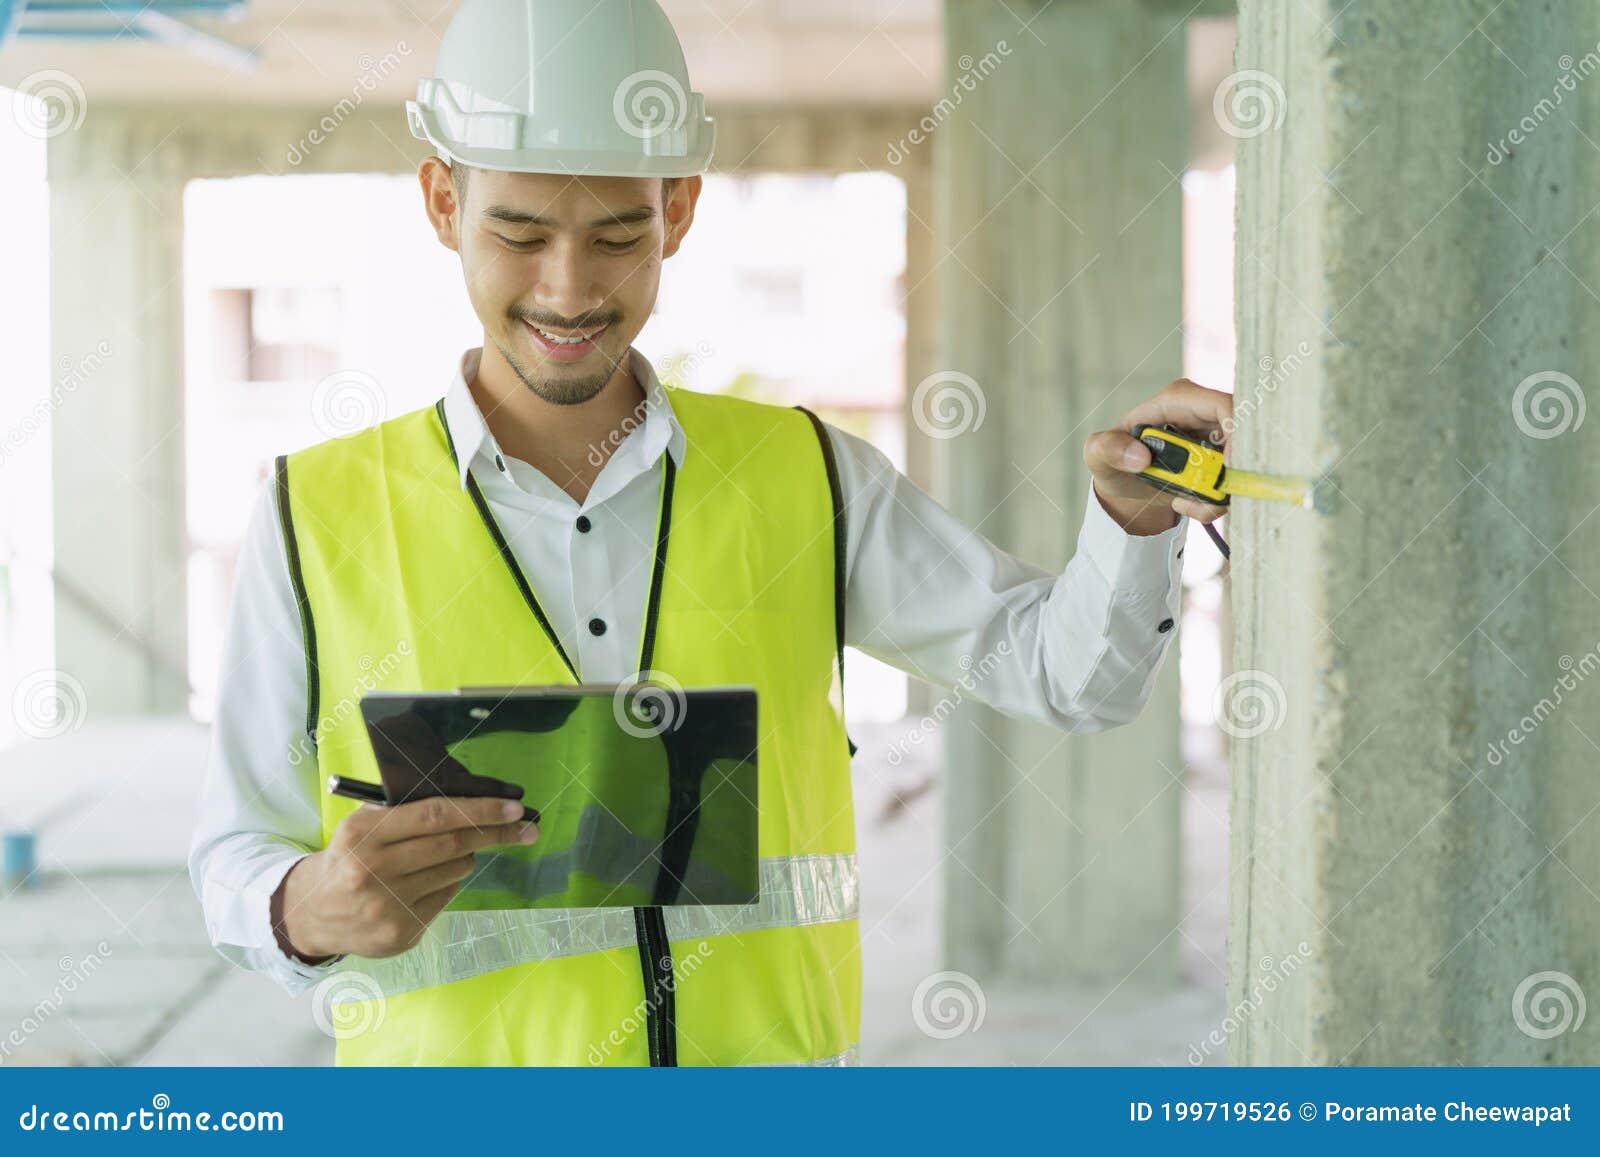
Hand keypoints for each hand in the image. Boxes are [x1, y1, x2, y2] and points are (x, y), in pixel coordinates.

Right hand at [275, 795, 538, 960]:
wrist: (312, 912)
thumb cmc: (348, 857)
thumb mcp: (362, 825)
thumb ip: (407, 812)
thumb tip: (474, 800)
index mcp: (363, 834)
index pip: (435, 816)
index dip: (480, 810)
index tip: (515, 808)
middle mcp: (373, 870)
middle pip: (453, 845)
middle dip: (496, 833)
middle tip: (526, 827)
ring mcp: (388, 906)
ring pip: (456, 871)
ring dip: (464, 857)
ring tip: (443, 854)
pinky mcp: (401, 932)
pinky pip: (446, 897)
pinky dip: (446, 883)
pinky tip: (423, 882)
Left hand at [1084, 378, 1232, 532]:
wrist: (1125, 487)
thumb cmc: (1111, 459)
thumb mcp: (1097, 454)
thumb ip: (1107, 449)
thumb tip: (1140, 457)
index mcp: (1178, 399)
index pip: (1222, 405)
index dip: (1235, 433)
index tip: (1227, 468)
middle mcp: (1204, 413)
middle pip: (1242, 437)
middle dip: (1230, 474)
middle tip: (1206, 500)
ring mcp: (1218, 437)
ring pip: (1243, 462)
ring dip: (1222, 493)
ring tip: (1188, 506)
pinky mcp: (1224, 459)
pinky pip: (1236, 479)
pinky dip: (1218, 501)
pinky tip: (1190, 507)